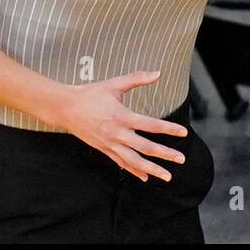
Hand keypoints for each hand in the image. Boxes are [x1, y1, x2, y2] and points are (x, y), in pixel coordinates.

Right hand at [54, 70, 188, 181]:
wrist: (66, 108)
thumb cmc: (91, 94)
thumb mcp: (114, 84)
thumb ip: (137, 78)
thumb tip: (158, 73)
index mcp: (122, 116)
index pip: (151, 125)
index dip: (169, 129)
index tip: (184, 133)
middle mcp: (117, 133)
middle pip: (146, 147)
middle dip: (165, 154)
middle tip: (181, 159)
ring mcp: (110, 144)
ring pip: (134, 160)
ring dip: (152, 169)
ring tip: (167, 176)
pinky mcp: (103, 149)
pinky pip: (121, 163)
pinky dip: (134, 170)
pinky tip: (145, 177)